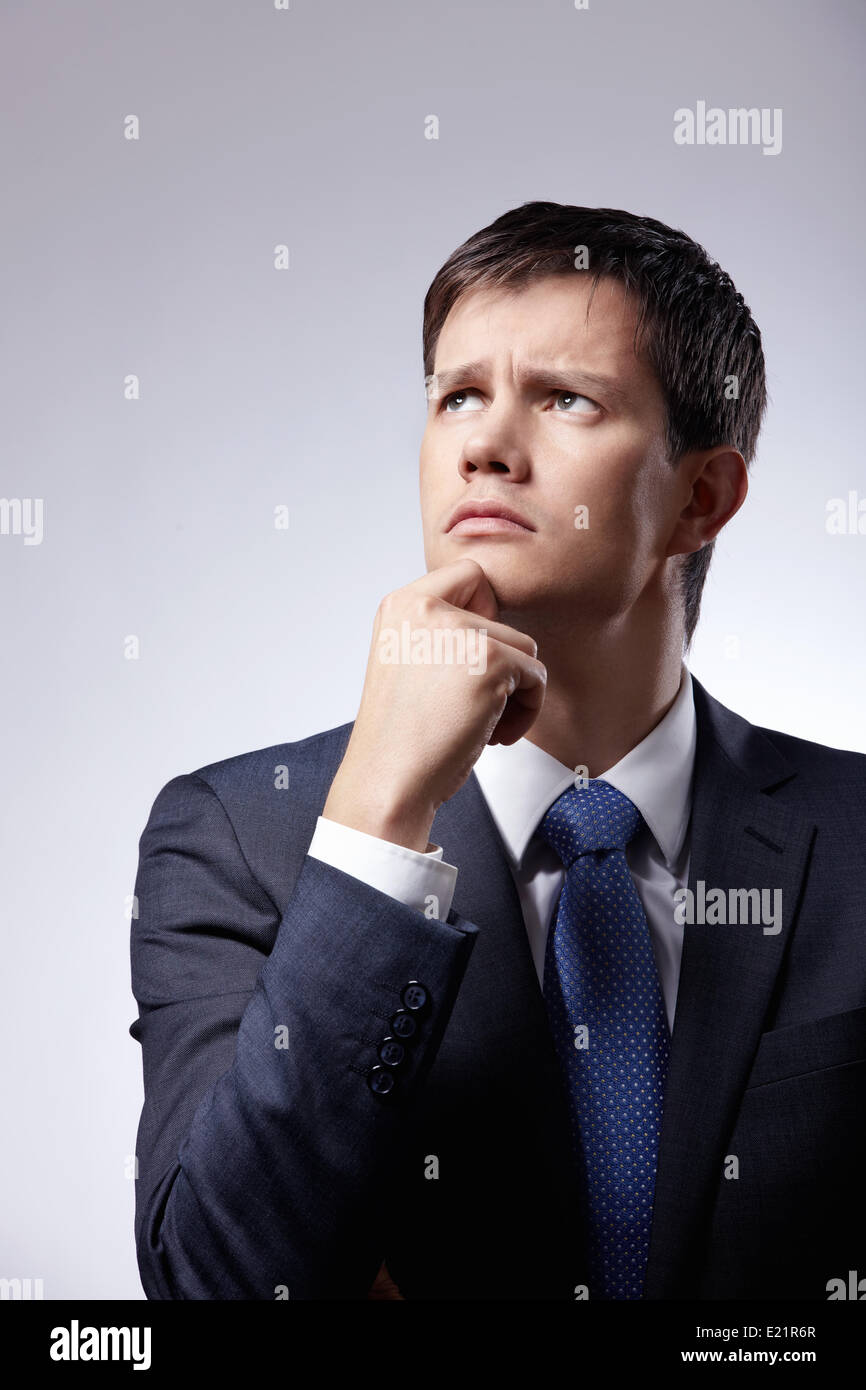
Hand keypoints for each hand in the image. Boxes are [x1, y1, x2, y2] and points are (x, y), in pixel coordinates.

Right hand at [322, 558, 545, 850]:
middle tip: (470, 706)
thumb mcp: (409, 662)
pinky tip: (493, 736)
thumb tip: (497, 620)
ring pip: (525, 649)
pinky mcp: (490, 661)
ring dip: (516, 692)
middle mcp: (426, 608)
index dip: (481, 615)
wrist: (389, 781)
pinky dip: (527, 711)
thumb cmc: (402, 736)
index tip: (465, 661)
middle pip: (503, 619)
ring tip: (482, 725)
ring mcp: (460, 632)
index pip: (469, 575)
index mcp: (401, 605)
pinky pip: (537, 677)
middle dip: (499, 668)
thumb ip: (442, 632)